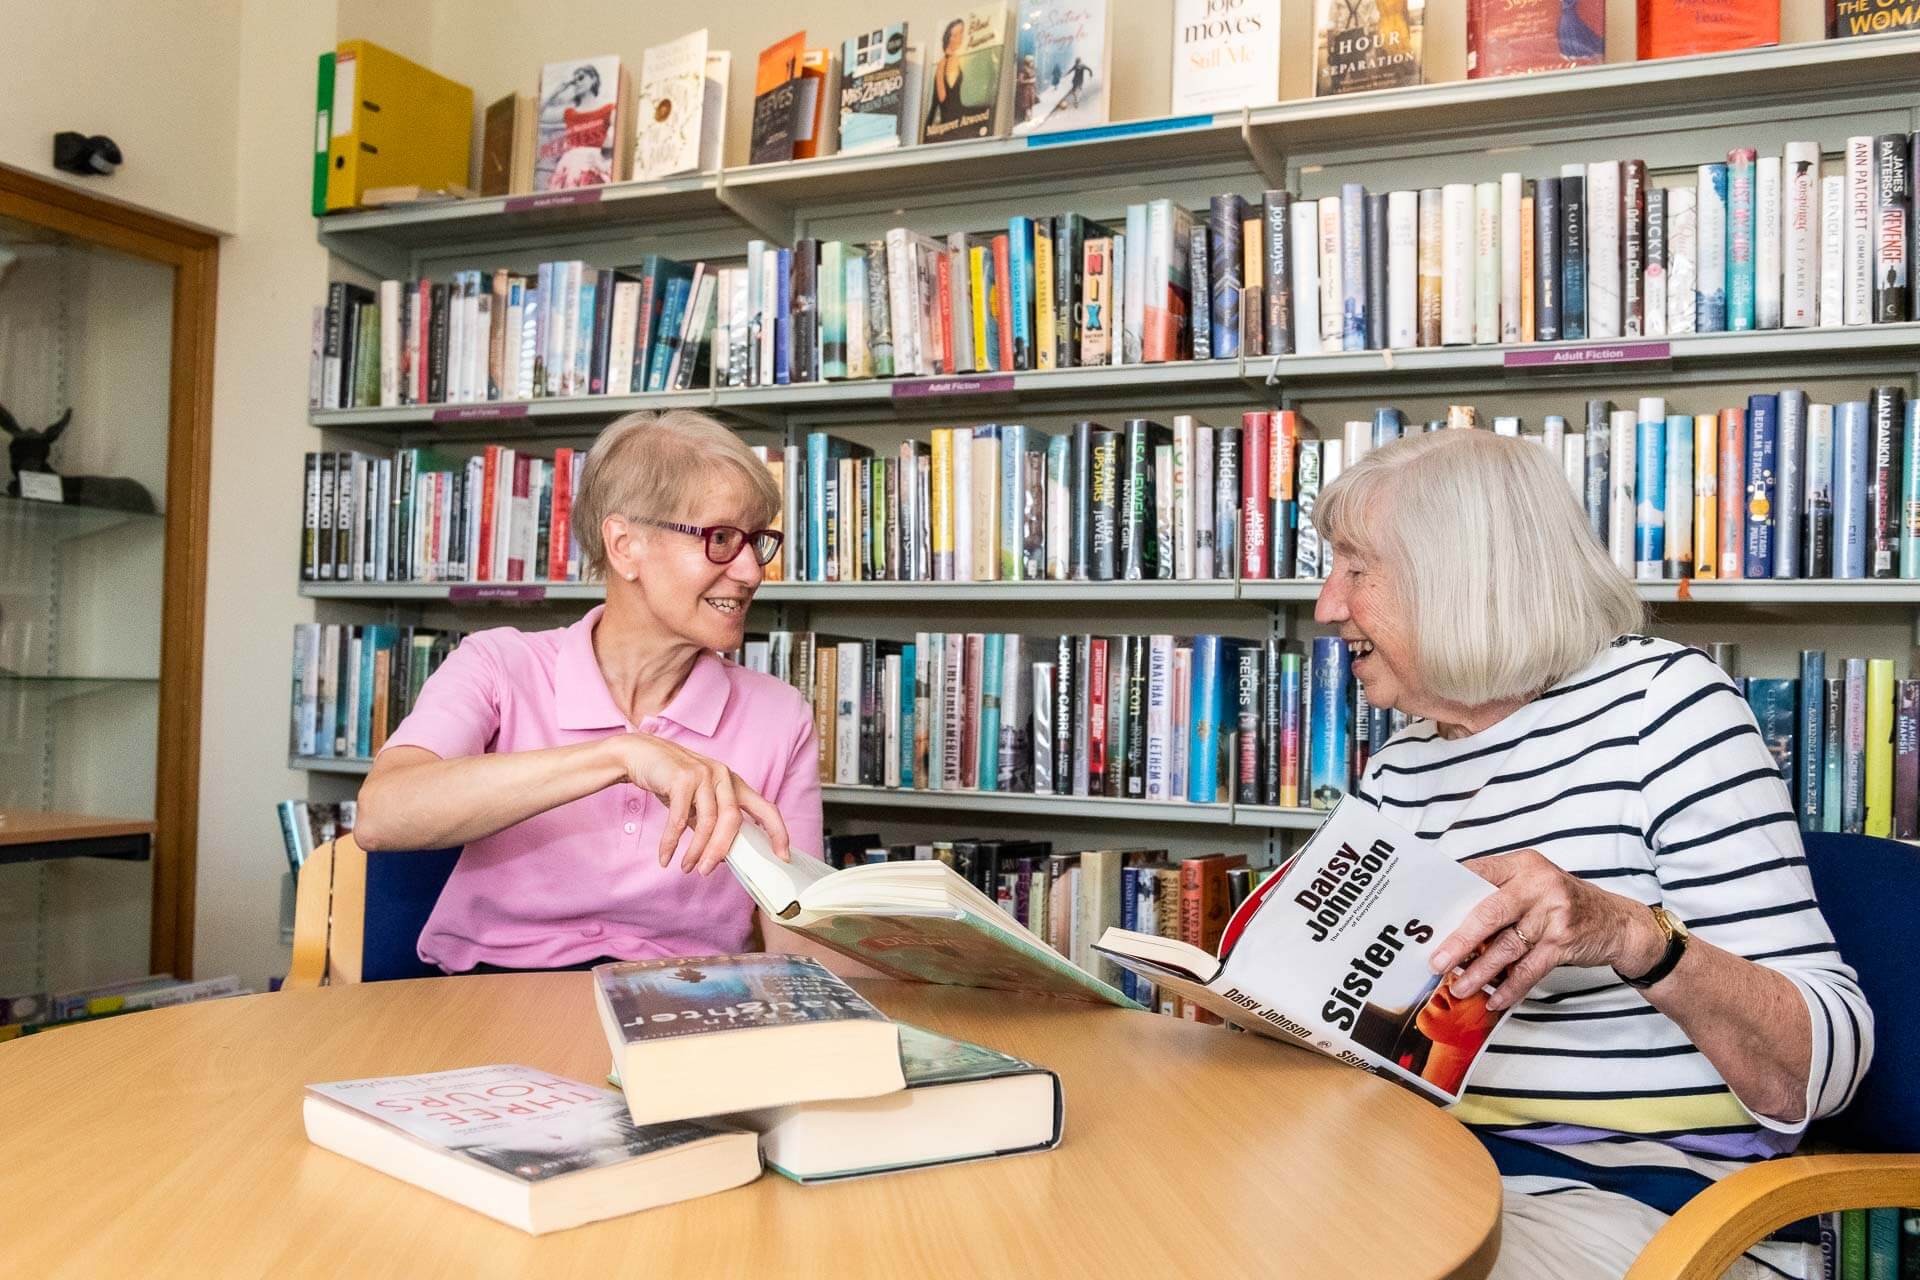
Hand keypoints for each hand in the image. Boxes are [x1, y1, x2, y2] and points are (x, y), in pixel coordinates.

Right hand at [602, 733, 790, 873]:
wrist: (641, 754)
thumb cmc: (672, 781)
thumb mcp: (698, 800)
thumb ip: (713, 822)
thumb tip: (724, 855)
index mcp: (734, 783)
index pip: (766, 808)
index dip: (778, 832)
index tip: (783, 856)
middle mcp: (723, 776)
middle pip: (733, 820)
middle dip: (721, 850)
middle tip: (707, 871)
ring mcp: (704, 774)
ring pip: (708, 822)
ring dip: (696, 850)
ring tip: (686, 867)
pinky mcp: (682, 778)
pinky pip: (679, 820)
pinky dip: (671, 842)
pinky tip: (665, 857)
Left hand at [1429, 849, 1662, 1011]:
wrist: (1619, 922)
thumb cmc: (1564, 904)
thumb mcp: (1534, 885)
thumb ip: (1499, 893)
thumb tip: (1450, 920)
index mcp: (1522, 865)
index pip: (1478, 873)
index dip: (1451, 890)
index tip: (1426, 912)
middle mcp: (1537, 885)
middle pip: (1488, 913)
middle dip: (1459, 941)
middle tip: (1436, 961)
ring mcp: (1552, 913)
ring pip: (1506, 947)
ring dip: (1480, 972)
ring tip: (1458, 987)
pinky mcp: (1564, 941)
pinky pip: (1530, 969)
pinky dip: (1510, 987)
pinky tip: (1494, 1000)